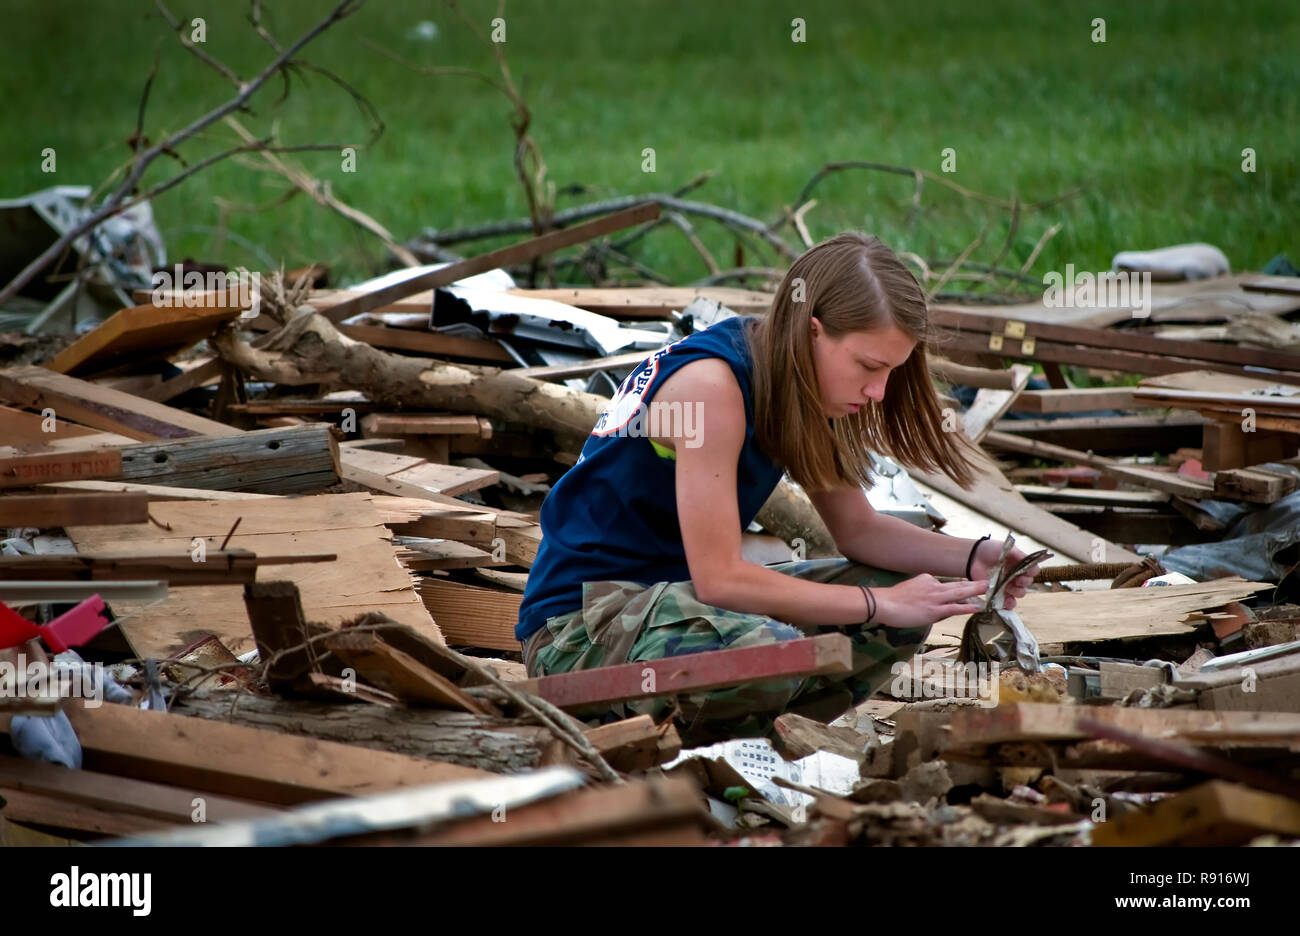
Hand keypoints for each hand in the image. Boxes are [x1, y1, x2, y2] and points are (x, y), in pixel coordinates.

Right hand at [874, 575, 989, 628]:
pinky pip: (955, 608)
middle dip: (974, 584)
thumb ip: (922, 593)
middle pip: (958, 584)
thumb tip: (931, 605)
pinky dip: (968, 607)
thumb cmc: (892, 600)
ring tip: (988, 589)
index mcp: (926, 579)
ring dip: (975, 591)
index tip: (968, 590)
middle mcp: (933, 585)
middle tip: (988, 581)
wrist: (883, 603)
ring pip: (960, 593)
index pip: (945, 586)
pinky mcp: (934, 610)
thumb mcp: (909, 589)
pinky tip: (978, 607)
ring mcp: (935, 598)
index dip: (956, 591)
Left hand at [968, 540, 1039, 609]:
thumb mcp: (1005, 548)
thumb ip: (1017, 554)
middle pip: (1028, 583)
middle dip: (1024, 583)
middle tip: (1017, 580)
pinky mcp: (999, 593)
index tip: (1026, 572)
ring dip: (1017, 592)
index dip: (1031, 573)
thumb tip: (1029, 559)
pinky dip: (1008, 604)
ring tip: (1008, 588)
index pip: (1033, 571)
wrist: (974, 556)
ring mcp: (1008, 585)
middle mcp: (1017, 576)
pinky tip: (1005, 603)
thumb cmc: (990, 549)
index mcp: (1021, 564)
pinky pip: (1008, 602)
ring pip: (1020, 593)